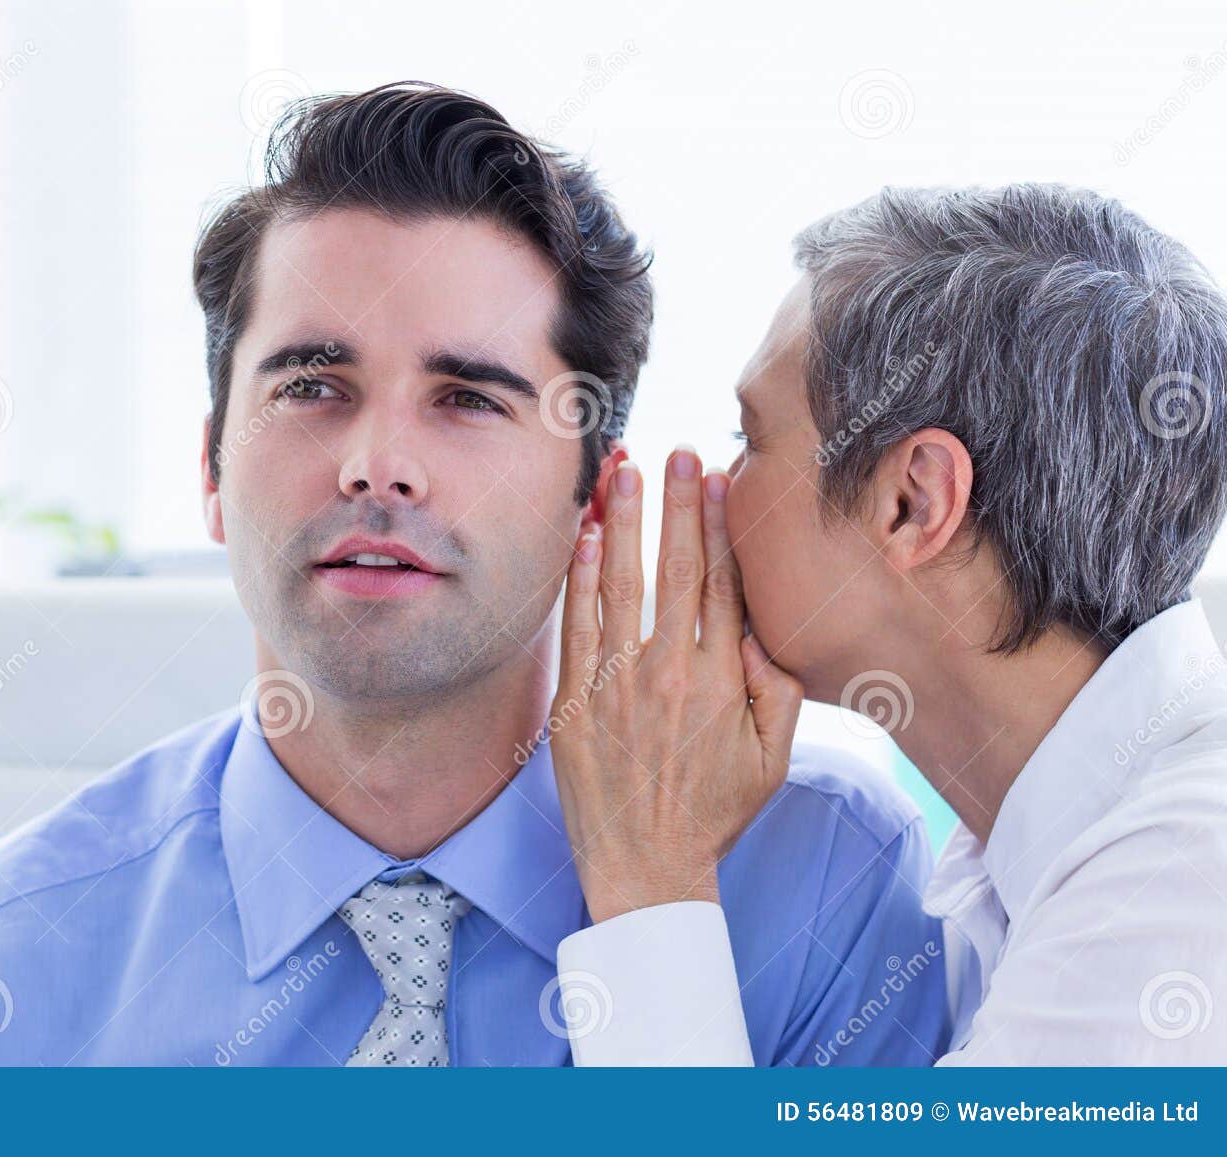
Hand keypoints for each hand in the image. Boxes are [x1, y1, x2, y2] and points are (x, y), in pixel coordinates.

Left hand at [548, 448, 803, 924]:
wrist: (646, 868)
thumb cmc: (715, 811)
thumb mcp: (775, 758)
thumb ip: (777, 687)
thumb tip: (762, 622)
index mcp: (723, 681)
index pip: (725, 583)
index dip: (721, 525)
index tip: (718, 478)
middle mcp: (670, 673)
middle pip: (676, 569)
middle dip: (676, 504)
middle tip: (676, 452)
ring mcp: (616, 685)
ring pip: (619, 584)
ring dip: (620, 522)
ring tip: (623, 470)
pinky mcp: (574, 701)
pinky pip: (574, 625)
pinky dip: (576, 577)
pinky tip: (580, 535)